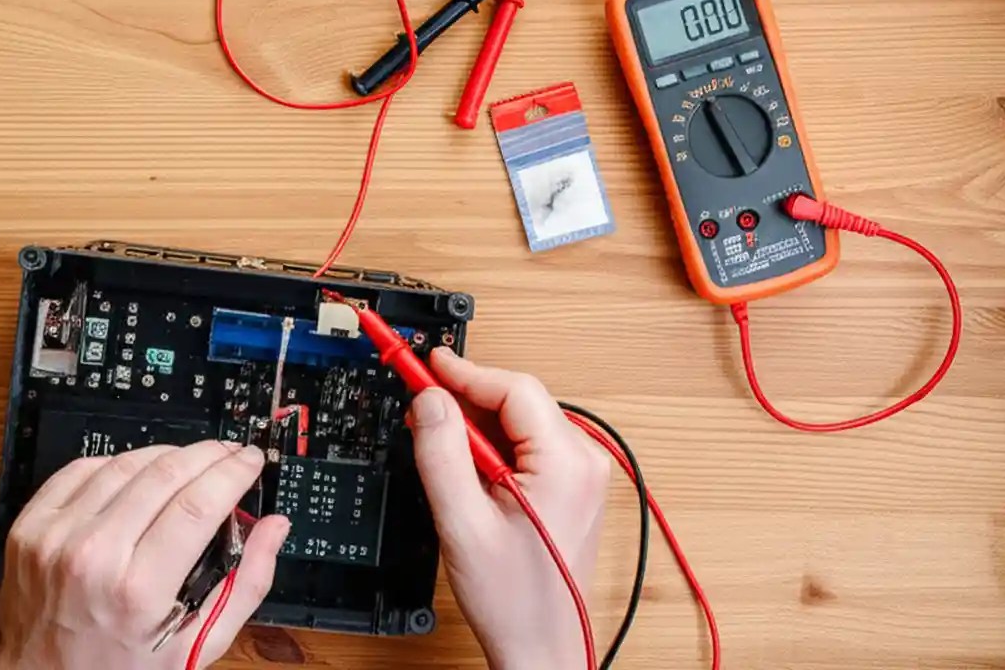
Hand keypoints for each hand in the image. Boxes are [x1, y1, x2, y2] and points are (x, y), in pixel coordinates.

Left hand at [0, 441, 290, 669]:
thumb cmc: (121, 669)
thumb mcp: (197, 645)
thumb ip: (246, 584)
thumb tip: (274, 527)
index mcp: (139, 592)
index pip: (198, 506)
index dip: (231, 473)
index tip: (249, 461)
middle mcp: (92, 557)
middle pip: (164, 475)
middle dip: (208, 455)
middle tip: (230, 454)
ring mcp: (55, 538)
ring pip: (125, 464)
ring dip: (168, 454)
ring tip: (191, 462)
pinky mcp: (31, 527)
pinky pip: (81, 470)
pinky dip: (117, 462)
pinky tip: (139, 472)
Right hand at [409, 348, 609, 669]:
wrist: (541, 645)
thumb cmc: (513, 599)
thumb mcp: (462, 522)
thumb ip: (441, 453)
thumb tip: (428, 401)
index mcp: (566, 465)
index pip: (513, 389)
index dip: (464, 372)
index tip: (425, 363)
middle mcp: (584, 462)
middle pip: (517, 400)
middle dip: (466, 398)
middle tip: (420, 403)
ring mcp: (582, 474)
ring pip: (519, 421)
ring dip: (476, 423)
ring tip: (438, 440)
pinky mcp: (571, 485)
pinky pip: (527, 444)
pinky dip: (492, 444)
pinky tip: (464, 462)